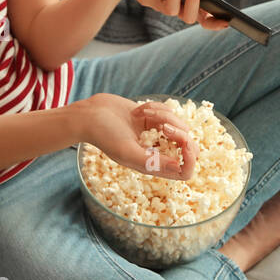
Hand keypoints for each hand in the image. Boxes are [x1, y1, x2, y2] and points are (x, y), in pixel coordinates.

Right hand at [81, 94, 199, 179]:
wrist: (89, 114)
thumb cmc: (103, 134)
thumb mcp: (127, 150)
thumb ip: (152, 162)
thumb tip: (179, 167)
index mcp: (151, 165)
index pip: (184, 171)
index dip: (190, 160)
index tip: (183, 144)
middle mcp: (156, 152)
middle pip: (187, 148)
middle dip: (180, 133)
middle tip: (164, 126)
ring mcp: (155, 134)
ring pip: (178, 125)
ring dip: (164, 115)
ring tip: (142, 114)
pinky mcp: (152, 119)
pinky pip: (168, 112)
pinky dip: (156, 108)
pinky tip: (138, 110)